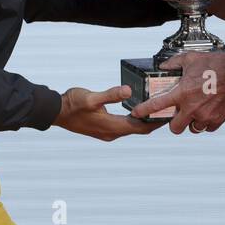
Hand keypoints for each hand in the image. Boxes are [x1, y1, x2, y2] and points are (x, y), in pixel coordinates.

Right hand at [53, 85, 167, 140]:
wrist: (56, 112)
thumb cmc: (72, 105)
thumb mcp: (92, 97)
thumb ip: (111, 95)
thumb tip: (129, 91)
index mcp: (112, 127)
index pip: (141, 127)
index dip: (155, 122)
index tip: (168, 114)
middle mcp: (111, 133)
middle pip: (139, 130)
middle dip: (152, 122)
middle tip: (166, 111)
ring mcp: (106, 132)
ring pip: (131, 129)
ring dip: (143, 122)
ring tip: (154, 111)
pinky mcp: (102, 129)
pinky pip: (123, 127)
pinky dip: (133, 121)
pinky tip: (135, 113)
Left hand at [130, 50, 224, 133]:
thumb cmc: (216, 65)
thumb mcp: (191, 59)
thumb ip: (174, 63)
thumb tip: (164, 65)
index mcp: (182, 93)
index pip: (157, 105)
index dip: (144, 110)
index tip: (137, 113)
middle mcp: (192, 107)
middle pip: (175, 128)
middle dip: (174, 123)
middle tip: (178, 115)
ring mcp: (205, 115)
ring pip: (192, 129)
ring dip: (192, 123)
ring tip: (196, 112)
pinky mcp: (217, 120)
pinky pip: (207, 128)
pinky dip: (206, 123)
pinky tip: (208, 112)